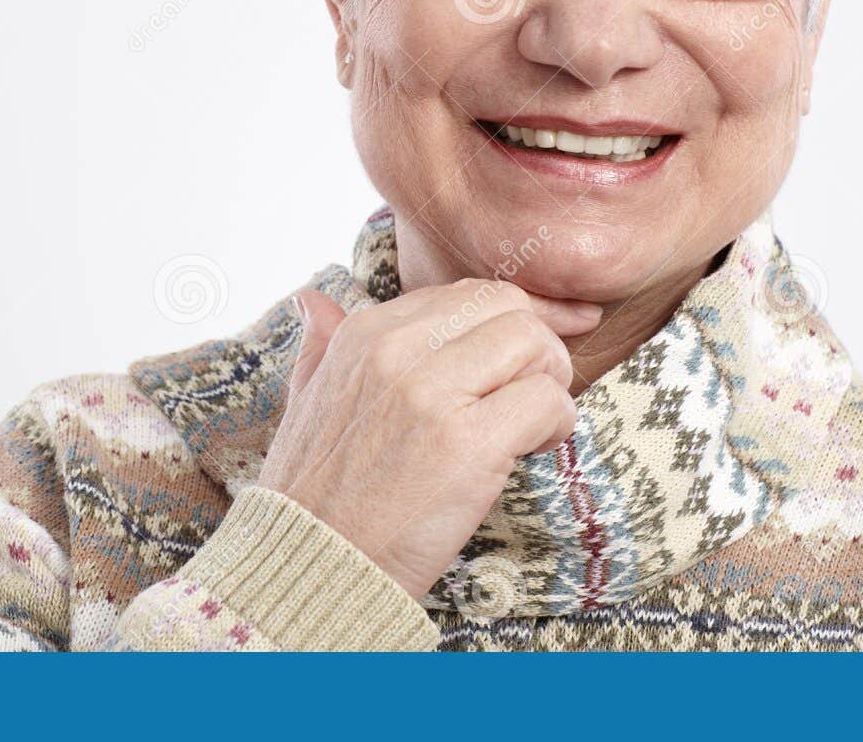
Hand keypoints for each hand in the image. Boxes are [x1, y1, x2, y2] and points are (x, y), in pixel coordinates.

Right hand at [257, 279, 601, 600]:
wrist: (312, 566)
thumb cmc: (315, 493)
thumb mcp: (306, 400)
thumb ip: (320, 345)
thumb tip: (311, 301)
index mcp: (364, 333)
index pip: (467, 295)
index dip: (507, 323)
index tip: (523, 355)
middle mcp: (397, 350)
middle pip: (508, 307)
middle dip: (534, 347)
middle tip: (528, 395)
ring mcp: (432, 394)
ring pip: (533, 344)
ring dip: (549, 383)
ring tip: (531, 424)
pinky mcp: (468, 444)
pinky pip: (547, 401)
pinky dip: (556, 424)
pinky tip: (532, 450)